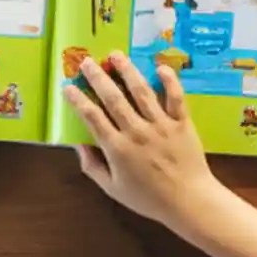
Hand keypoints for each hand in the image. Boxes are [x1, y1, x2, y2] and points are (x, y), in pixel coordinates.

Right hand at [65, 52, 224, 227]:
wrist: (188, 201)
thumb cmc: (148, 198)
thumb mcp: (113, 188)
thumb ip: (93, 166)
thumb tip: (77, 145)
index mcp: (117, 148)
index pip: (92, 117)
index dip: (78, 100)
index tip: (68, 86)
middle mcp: (137, 132)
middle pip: (113, 98)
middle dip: (98, 77)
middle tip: (87, 61)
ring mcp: (161, 125)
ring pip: (141, 91)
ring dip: (127, 71)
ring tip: (115, 55)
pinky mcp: (182, 122)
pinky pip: (175, 97)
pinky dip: (169, 80)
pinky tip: (160, 67)